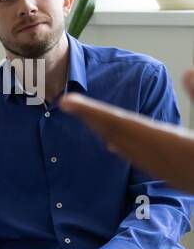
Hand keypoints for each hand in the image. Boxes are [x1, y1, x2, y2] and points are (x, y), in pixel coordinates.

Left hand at [61, 91, 193, 191]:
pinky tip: (113, 145)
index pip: (122, 122)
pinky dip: (122, 148)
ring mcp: (164, 169)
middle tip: (66, 104)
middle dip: (90, 118)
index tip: (68, 102)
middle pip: (116, 134)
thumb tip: (189, 71)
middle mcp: (160, 157)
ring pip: (124, 147)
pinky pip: (137, 160)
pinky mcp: (171, 177)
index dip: (93, 111)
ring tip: (86, 119)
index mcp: (170, 142)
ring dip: (103, 132)